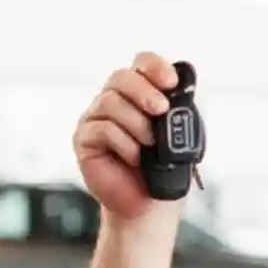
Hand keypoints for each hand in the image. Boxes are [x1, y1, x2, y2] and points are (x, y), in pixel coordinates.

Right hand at [73, 52, 179, 221]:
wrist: (152, 202)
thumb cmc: (166, 166)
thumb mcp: (181, 133)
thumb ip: (180, 108)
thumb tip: (183, 89)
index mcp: (140, 94)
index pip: (142, 64)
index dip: (154, 66)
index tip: (171, 82)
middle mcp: (115, 101)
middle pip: (121, 77)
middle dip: (144, 92)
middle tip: (160, 110)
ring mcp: (96, 118)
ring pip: (111, 102)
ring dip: (137, 124)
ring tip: (150, 145)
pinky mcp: (85, 139)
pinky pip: (102, 129)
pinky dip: (125, 144)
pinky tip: (135, 158)